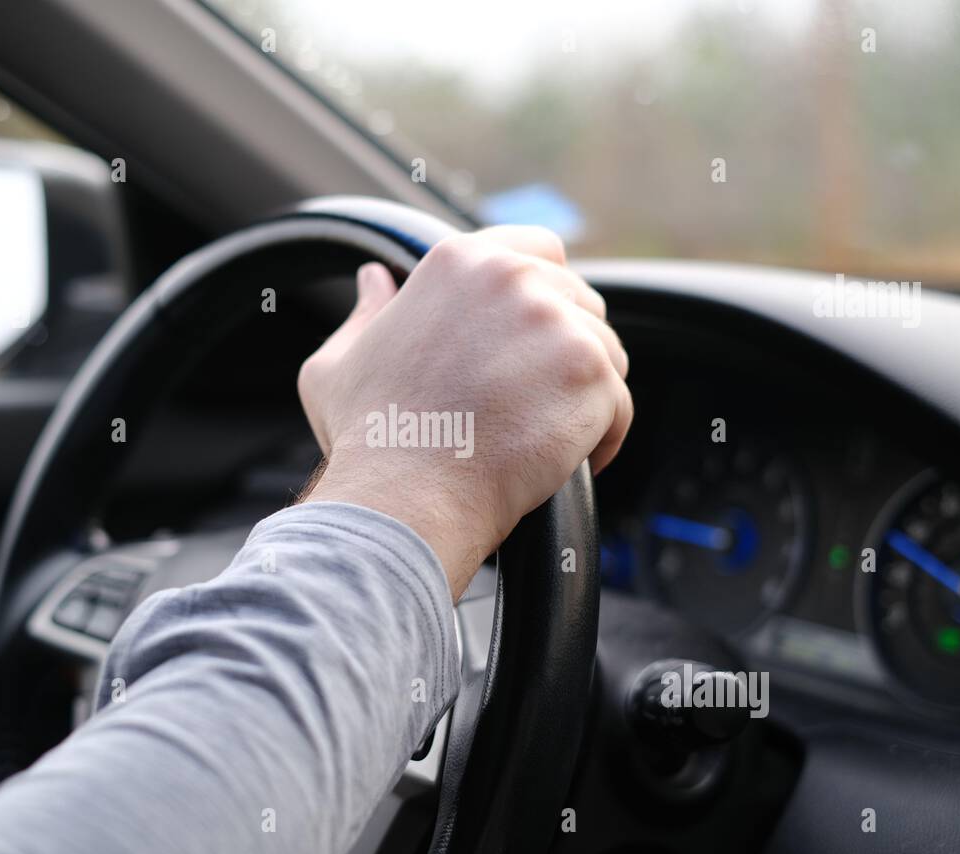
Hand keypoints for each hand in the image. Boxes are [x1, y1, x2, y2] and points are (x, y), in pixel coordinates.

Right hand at [298, 226, 632, 596]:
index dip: (543, 293)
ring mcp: (558, 323)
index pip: (537, 250)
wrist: (406, 497)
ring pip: (606, 351)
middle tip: (528, 403)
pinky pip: (620, 402)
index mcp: (460, 262)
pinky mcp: (592, 374)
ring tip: (545, 435)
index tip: (530, 339)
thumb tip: (373, 279)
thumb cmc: (369, 439)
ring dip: (585, 393)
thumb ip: (364, 313)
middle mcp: (513, 278)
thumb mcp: (339, 363)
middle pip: (578, 302)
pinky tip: (568, 462)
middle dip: (564, 351)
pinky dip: (603, 438)